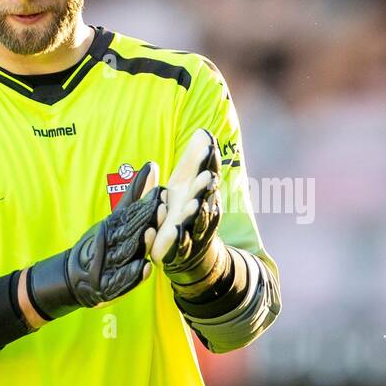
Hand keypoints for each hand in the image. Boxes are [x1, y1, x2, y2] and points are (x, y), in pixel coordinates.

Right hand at [25, 161, 161, 320]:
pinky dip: (134, 276)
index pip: (131, 213)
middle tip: (161, 207)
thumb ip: (135, 194)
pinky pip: (123, 280)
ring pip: (127, 253)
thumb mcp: (117, 217)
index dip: (147, 204)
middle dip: (145, 220)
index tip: (163, 193)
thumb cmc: (101, 243)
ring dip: (139, 244)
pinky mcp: (110, 285)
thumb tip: (153, 166)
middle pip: (130, 230)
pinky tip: (146, 269)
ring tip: (151, 233)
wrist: (74, 277)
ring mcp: (110, 264)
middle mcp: (111, 243)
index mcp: (113, 226)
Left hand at [151, 129, 226, 297]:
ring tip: (194, 204)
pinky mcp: (180, 250)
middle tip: (205, 176)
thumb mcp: (187, 182)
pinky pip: (180, 245)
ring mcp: (192, 231)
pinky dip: (179, 240)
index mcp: (202, 192)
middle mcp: (202, 211)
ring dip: (196, 214)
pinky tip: (176, 232)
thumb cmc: (186, 209)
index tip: (208, 144)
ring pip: (196, 222)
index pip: (207, 172)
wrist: (192, 253)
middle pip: (205, 197)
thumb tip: (204, 131)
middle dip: (204, 187)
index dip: (208, 160)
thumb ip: (193, 159)